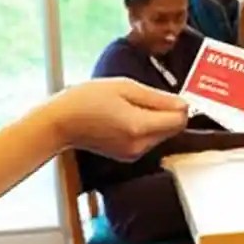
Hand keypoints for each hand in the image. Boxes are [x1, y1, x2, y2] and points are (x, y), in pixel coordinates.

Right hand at [47, 78, 188, 160]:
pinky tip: (124, 117)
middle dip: (166, 112)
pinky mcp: (128, 156)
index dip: (180, 105)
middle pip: (173, 129)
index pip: (180, 120)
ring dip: (155, 119)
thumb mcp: (124, 87)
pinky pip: (148, 140)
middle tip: (143, 97)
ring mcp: (134, 154)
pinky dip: (144, 128)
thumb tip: (183, 105)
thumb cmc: (85, 100)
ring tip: (128, 106)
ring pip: (161, 134)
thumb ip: (157, 97)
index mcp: (139, 127)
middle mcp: (140, 145)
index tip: (168, 96)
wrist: (60, 123)